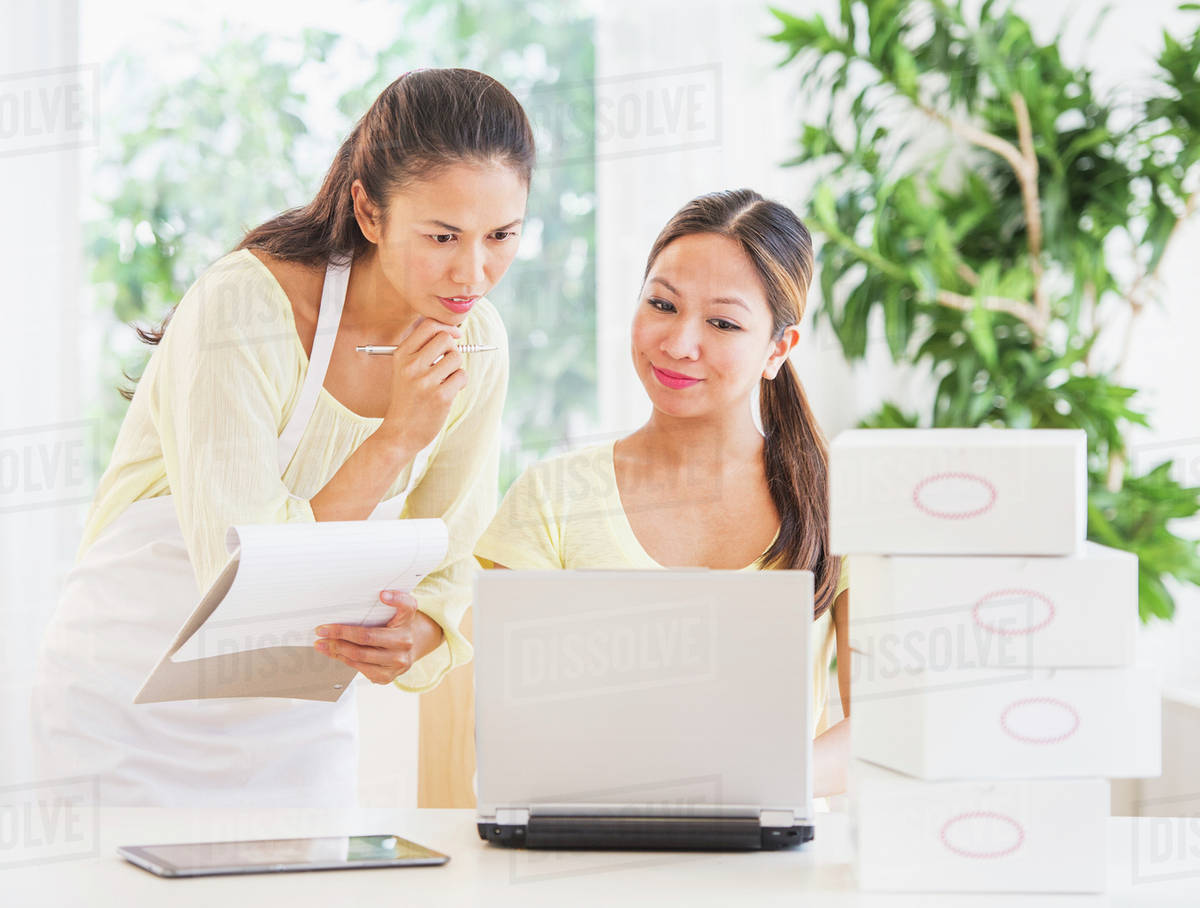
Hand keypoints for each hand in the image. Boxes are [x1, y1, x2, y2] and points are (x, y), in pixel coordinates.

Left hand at [314, 591, 444, 683]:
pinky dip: (344, 660)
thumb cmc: (398, 626)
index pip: (406, 607)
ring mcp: (397, 663)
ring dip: (336, 650)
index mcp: (408, 621)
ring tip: (322, 644)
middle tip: (322, 630)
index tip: (382, 595)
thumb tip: (382, 595)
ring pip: (360, 656)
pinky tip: (335, 653)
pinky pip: (360, 669)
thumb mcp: (400, 609)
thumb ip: (395, 600)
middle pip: (367, 637)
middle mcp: (405, 642)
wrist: (411, 648)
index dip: (395, 599)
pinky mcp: (387, 677)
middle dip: (340, 634)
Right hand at [381, 319, 468, 454]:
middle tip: (447, 363)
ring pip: (456, 358)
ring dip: (456, 368)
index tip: (454, 335)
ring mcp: (426, 381)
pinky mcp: (440, 396)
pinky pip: (462, 376)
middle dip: (452, 348)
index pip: (429, 325)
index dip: (447, 327)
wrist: (399, 433)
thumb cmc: (407, 399)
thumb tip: (453, 331)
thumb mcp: (404, 370)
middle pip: (446, 338)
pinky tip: (448, 392)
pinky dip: (460, 383)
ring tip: (445, 381)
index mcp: (401, 355)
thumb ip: (422, 350)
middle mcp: (412, 365)